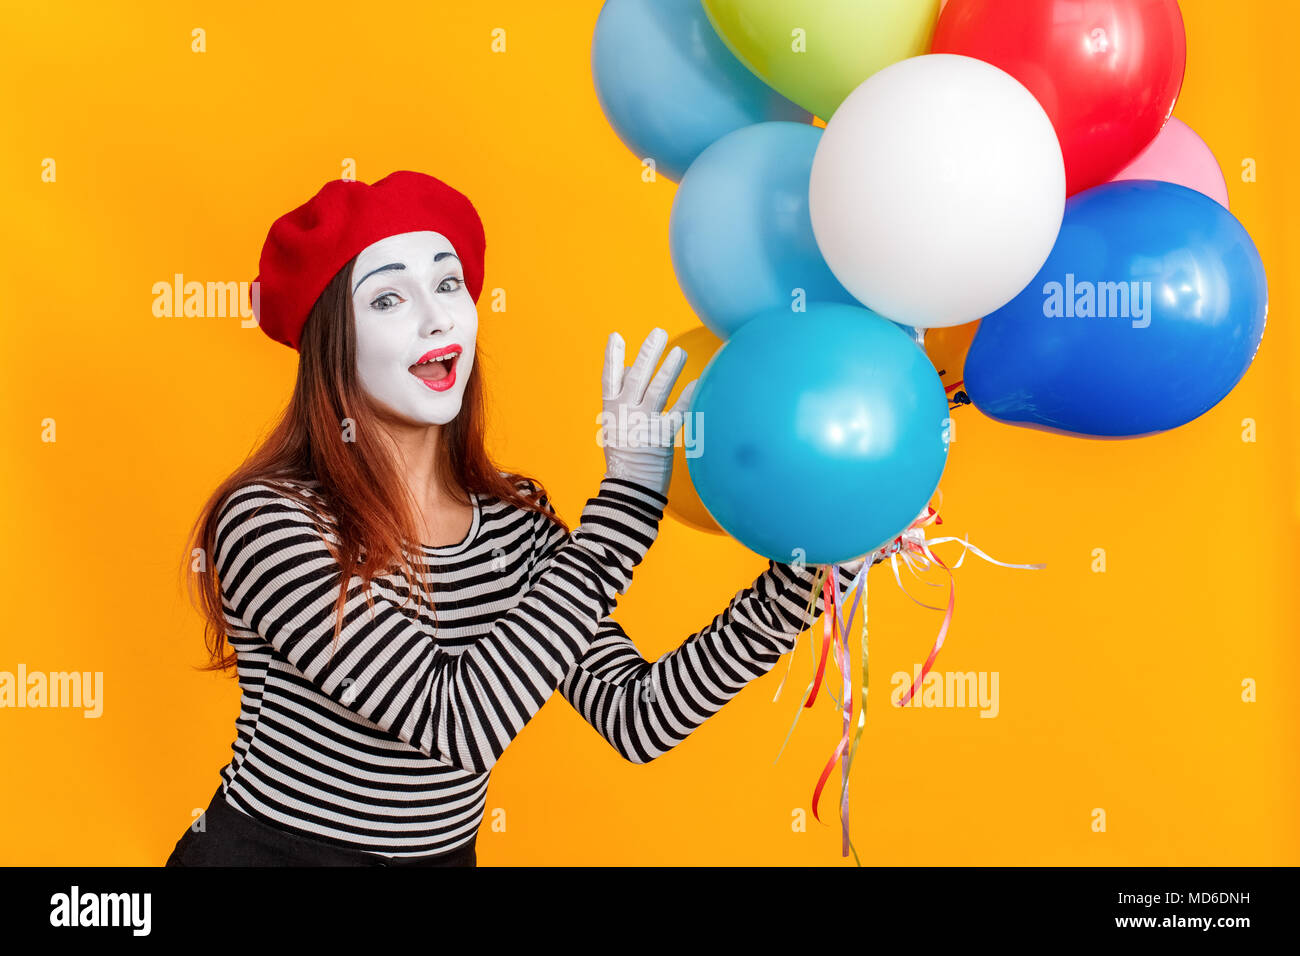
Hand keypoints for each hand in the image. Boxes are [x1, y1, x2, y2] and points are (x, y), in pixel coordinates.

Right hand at [600, 327, 696, 496]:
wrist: (628, 490)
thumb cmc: (625, 456)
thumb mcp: (615, 425)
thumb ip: (624, 397)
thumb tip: (634, 368)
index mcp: (611, 410)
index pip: (609, 378)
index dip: (612, 357)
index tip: (616, 336)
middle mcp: (625, 413)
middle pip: (636, 377)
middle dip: (648, 354)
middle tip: (659, 333)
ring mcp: (643, 423)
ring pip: (657, 390)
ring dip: (669, 369)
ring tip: (679, 352)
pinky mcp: (661, 437)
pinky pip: (677, 414)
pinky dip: (688, 398)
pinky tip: (697, 384)